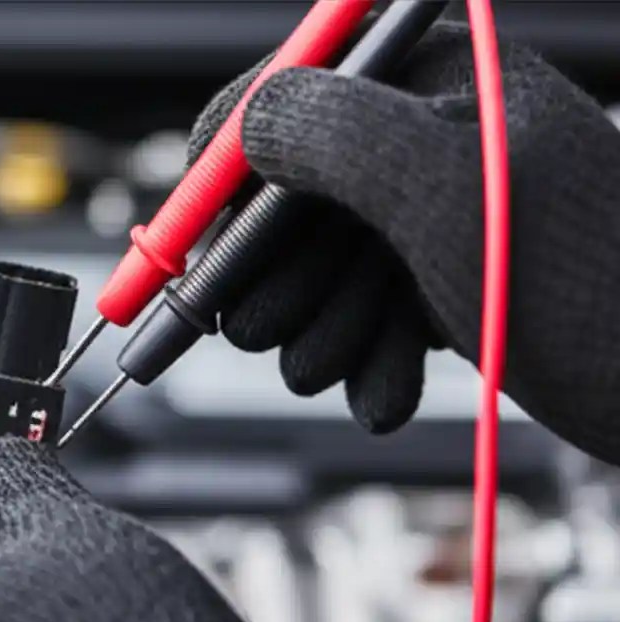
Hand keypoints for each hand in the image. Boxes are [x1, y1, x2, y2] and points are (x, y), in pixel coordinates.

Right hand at [193, 24, 619, 461]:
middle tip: (281, 335)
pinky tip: (386, 391)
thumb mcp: (441, 189)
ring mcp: (426, 208)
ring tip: (362, 369)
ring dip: (321, 336)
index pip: (274, 100)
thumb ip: (328, 131)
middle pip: (279, 199)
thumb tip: (246, 125)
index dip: (220, 183)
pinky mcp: (436, 274)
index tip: (197, 260)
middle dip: (278, 283)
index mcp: (423, 73)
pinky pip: (356, 314)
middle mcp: (418, 132)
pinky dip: (361, 363)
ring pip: (311, 271)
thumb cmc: (588, 286)